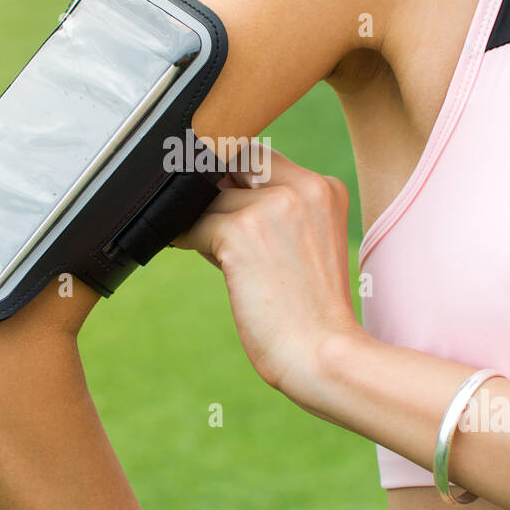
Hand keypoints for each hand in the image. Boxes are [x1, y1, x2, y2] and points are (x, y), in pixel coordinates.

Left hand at [172, 146, 362, 408]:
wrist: (323, 355)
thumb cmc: (312, 312)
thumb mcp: (308, 243)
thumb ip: (274, 210)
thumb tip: (214, 192)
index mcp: (324, 188)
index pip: (262, 155)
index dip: (234, 175)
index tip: (220, 197)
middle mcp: (302, 187)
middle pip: (233, 164)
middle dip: (214, 190)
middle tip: (208, 222)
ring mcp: (271, 207)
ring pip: (210, 197)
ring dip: (202, 221)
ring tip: (209, 250)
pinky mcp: (240, 231)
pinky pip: (194, 224)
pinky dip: (185, 237)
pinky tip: (184, 247)